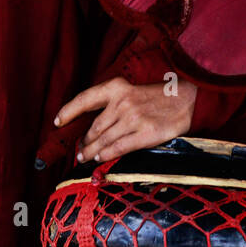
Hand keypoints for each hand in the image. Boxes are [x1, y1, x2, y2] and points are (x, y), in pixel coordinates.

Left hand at [54, 77, 197, 164]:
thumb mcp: (133, 91)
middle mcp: (123, 102)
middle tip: (79, 151)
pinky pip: (119, 148)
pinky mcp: (145, 134)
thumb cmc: (158, 97)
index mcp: (118, 88)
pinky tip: (100, 158)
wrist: (187, 100)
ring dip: (91, 151)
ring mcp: (134, 118)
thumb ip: (113, 105)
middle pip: (94, 127)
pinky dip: (106, 155)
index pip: (85, 99)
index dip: (68, 111)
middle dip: (84, 141)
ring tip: (85, 157)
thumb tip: (93, 127)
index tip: (57, 122)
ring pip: (103, 140)